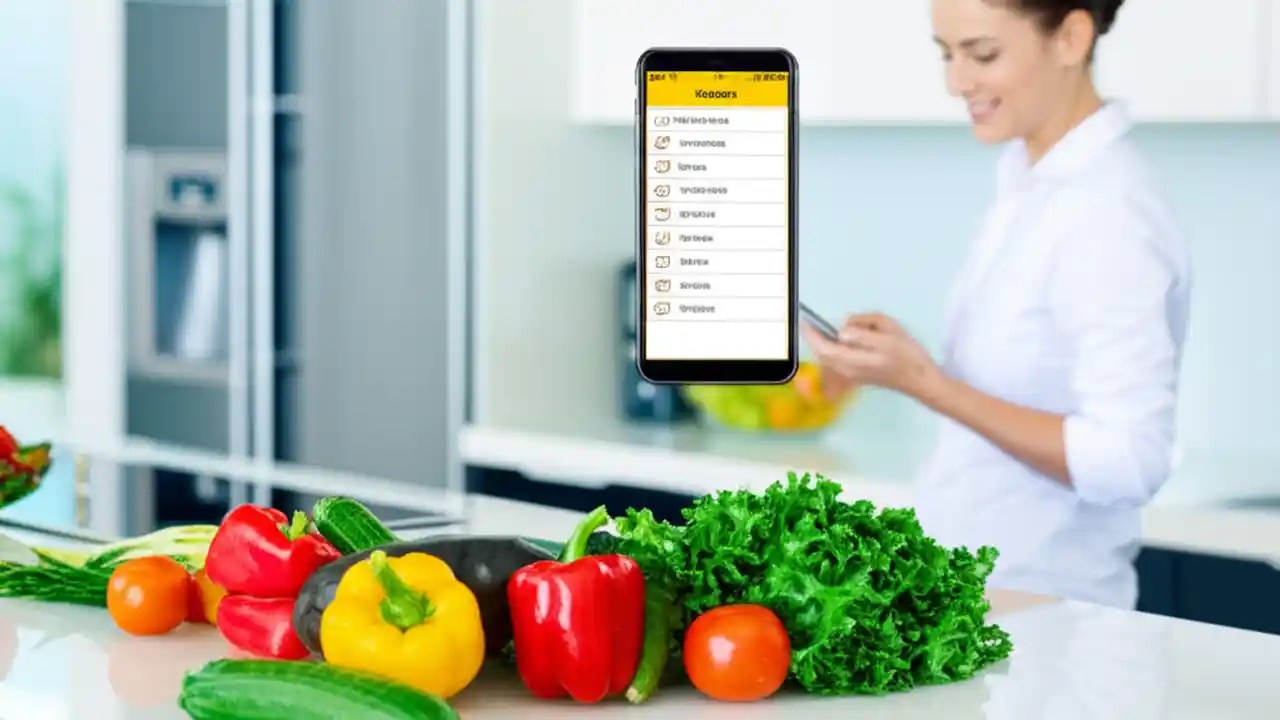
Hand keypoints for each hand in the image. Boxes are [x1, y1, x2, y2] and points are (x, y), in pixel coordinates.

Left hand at [801, 313, 941, 397]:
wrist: (920, 379)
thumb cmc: (908, 354)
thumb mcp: (889, 334)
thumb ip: (863, 330)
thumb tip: (842, 329)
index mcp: (854, 360)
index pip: (824, 347)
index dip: (812, 333)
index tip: (804, 319)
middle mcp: (847, 370)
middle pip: (821, 354)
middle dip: (813, 338)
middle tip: (810, 321)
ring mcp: (851, 375)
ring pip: (827, 358)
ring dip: (821, 343)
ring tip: (822, 328)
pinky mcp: (855, 375)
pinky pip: (835, 361)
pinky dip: (830, 349)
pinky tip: (836, 339)